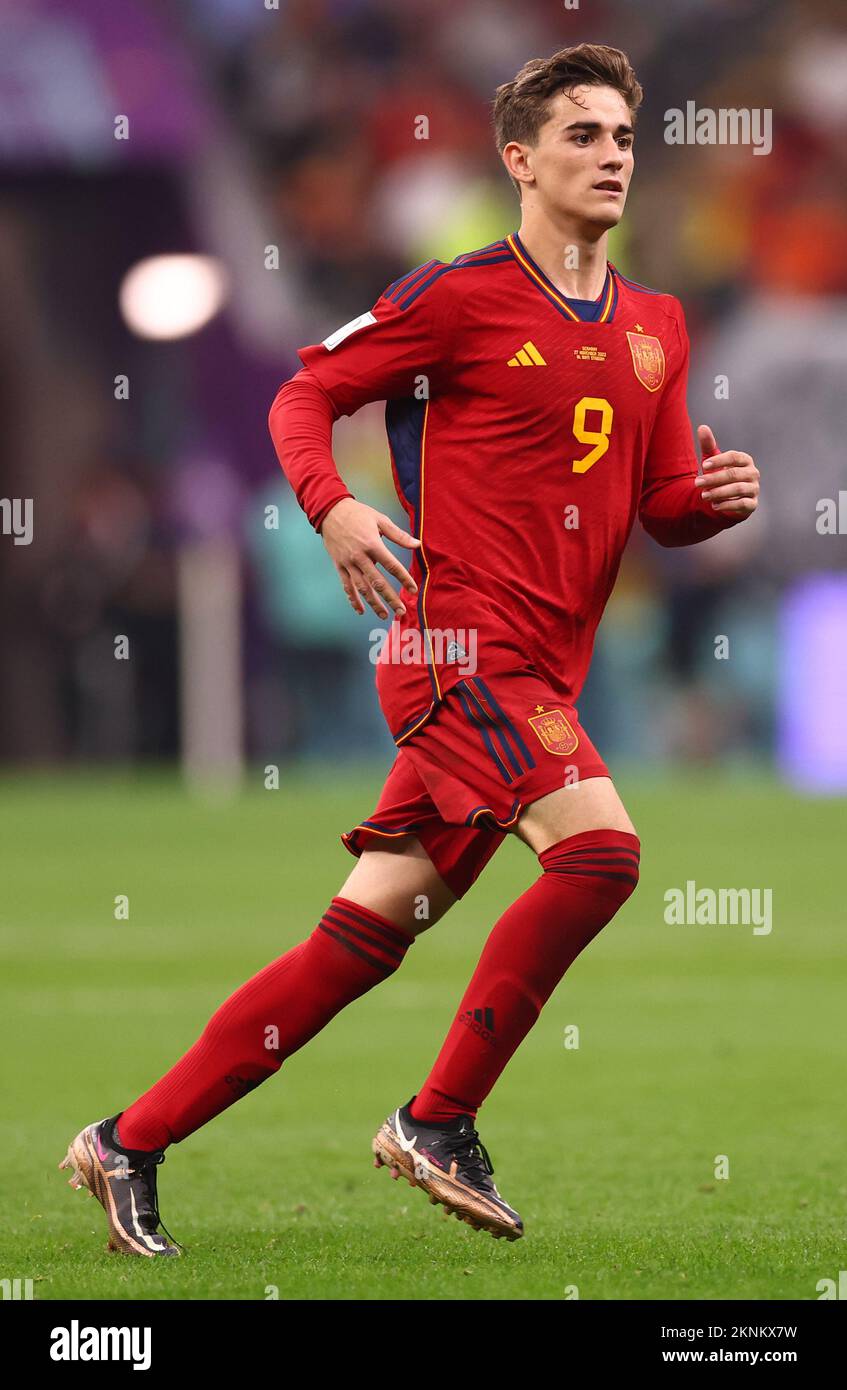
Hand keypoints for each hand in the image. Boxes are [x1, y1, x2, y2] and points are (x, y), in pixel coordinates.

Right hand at [320, 497, 420, 617]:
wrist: (330, 511)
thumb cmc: (358, 514)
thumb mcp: (380, 520)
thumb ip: (399, 535)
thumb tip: (417, 545)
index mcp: (372, 544)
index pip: (392, 566)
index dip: (404, 579)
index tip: (413, 590)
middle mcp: (360, 557)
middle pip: (377, 582)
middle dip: (390, 598)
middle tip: (401, 611)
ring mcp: (348, 563)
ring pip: (362, 588)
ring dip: (374, 603)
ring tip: (384, 615)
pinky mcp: (339, 566)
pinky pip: (347, 586)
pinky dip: (353, 599)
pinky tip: (361, 610)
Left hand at [694, 425, 759, 517]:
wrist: (726, 498)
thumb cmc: (720, 475)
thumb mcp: (712, 461)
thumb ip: (709, 445)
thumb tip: (702, 427)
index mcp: (745, 460)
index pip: (734, 457)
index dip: (719, 460)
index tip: (703, 465)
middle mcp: (752, 473)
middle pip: (734, 474)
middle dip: (714, 479)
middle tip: (697, 483)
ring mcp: (754, 489)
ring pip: (738, 489)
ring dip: (719, 493)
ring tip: (704, 496)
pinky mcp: (752, 504)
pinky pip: (743, 504)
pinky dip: (728, 505)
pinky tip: (714, 506)